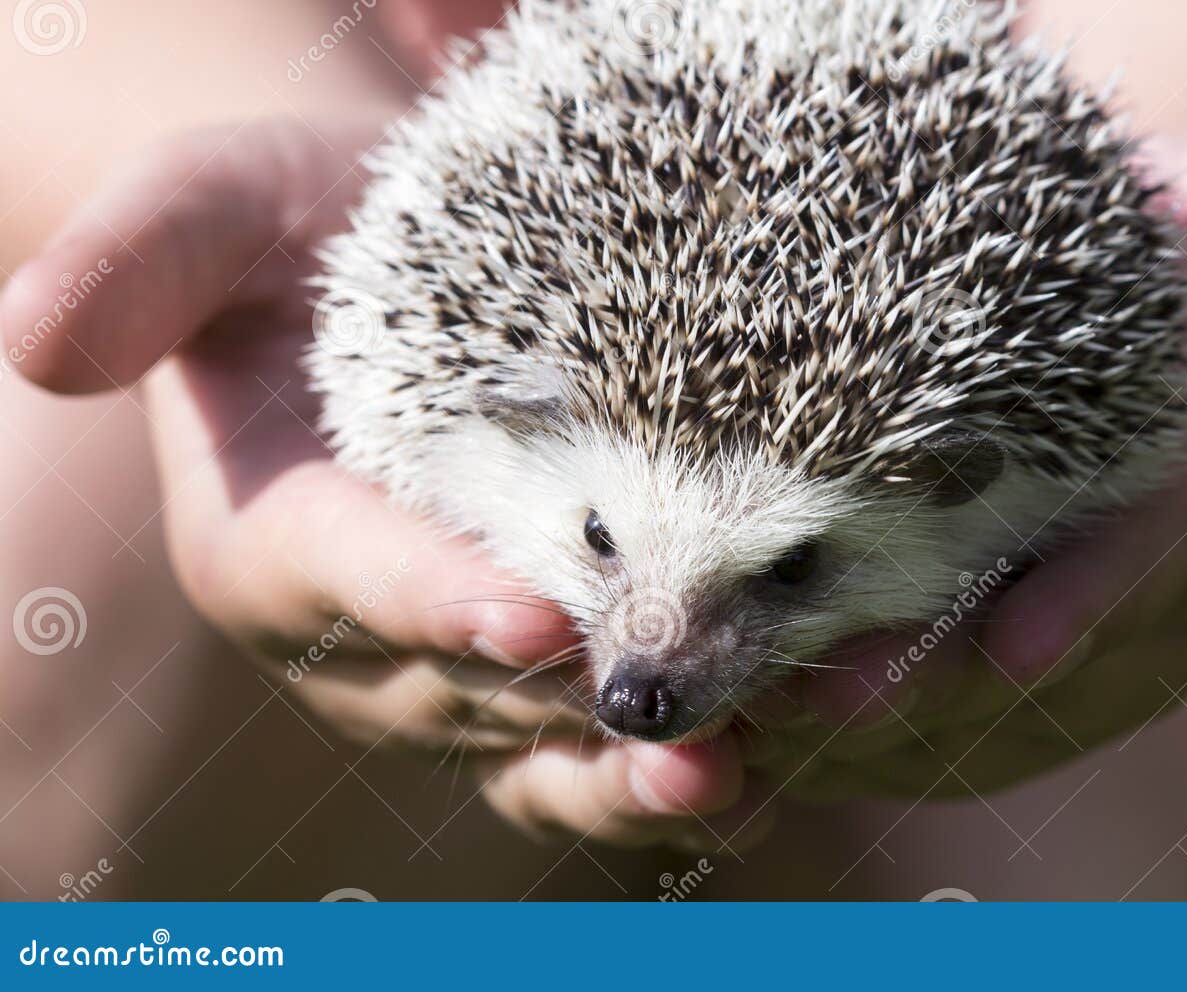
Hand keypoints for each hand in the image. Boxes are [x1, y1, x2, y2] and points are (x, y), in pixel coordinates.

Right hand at [0, 116, 768, 850]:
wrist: (395, 266)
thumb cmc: (300, 230)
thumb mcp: (214, 207)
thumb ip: (141, 255)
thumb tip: (38, 346)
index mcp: (277, 544)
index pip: (355, 583)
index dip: (433, 604)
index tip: (533, 619)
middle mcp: (370, 634)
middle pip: (472, 694)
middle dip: (573, 715)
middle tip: (686, 739)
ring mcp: (464, 664)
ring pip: (546, 743)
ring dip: (644, 768)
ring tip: (741, 772)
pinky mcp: (550, 661)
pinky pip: (607, 726)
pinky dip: (697, 734)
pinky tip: (795, 727)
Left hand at [734, 129, 1186, 815]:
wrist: (1077, 307)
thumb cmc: (1163, 253)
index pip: (1159, 553)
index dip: (1108, 591)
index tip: (1027, 635)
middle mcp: (1099, 582)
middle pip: (1017, 654)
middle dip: (930, 683)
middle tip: (829, 699)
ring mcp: (1003, 624)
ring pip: (919, 695)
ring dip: (827, 716)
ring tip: (737, 719)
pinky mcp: (914, 640)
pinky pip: (845, 690)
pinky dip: (771, 704)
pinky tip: (705, 712)